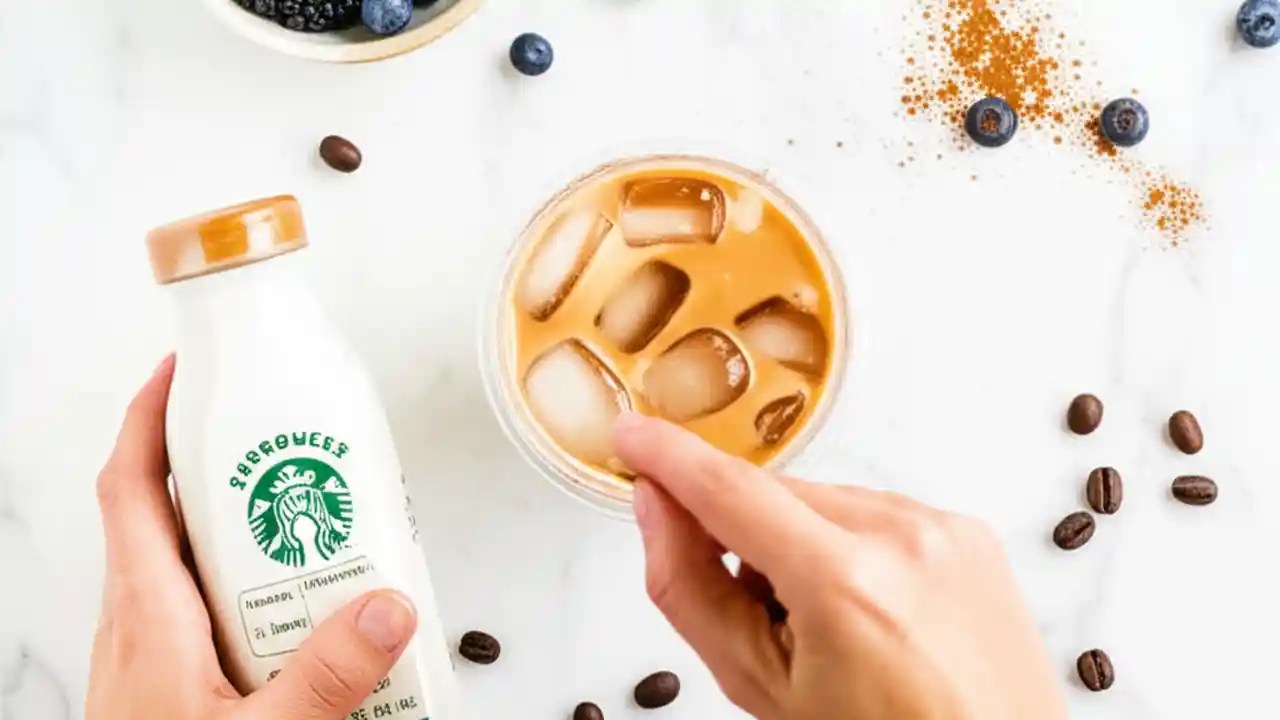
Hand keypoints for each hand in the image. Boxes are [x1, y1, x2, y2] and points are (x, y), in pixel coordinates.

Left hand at [87, 355, 418, 719]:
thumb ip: (323, 678)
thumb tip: (387, 608)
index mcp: (146, 613)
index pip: (129, 488)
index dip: (148, 420)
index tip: (183, 371)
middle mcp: (139, 623)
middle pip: (167, 514)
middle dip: (224, 467)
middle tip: (291, 445)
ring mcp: (152, 656)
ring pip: (189, 565)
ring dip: (244, 532)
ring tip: (318, 526)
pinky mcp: (171, 685)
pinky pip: (205, 610)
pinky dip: (250, 589)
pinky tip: (305, 619)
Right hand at [615, 413, 1067, 719]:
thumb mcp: (762, 688)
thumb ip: (692, 592)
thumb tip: (658, 509)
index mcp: (846, 584)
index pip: (729, 491)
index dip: (668, 457)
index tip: (632, 435)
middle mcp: (904, 537)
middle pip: (774, 495)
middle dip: (743, 534)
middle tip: (757, 615)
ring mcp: (946, 528)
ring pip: (824, 501)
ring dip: (800, 544)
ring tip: (829, 628)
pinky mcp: (971, 531)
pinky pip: (878, 513)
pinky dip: (851, 548)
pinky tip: (870, 613)